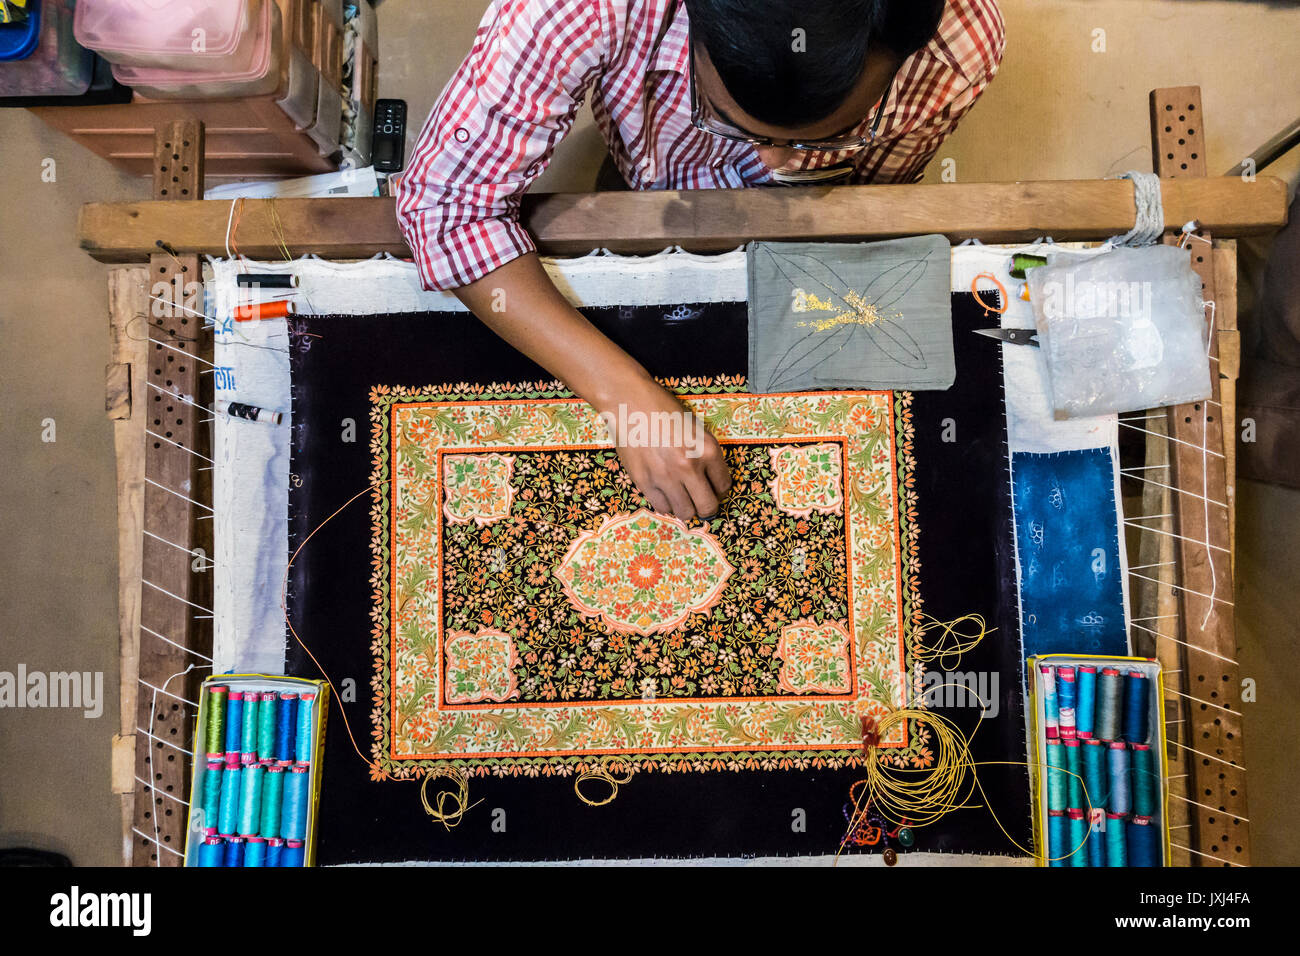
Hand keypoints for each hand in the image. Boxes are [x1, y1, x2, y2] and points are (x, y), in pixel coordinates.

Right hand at [595, 374, 731, 520]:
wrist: (631, 402)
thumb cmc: (664, 411)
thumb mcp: (696, 429)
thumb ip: (705, 455)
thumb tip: (709, 482)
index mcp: (708, 450)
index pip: (724, 485)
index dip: (719, 490)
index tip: (712, 488)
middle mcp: (690, 466)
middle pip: (708, 507)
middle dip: (707, 508)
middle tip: (701, 502)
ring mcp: (666, 476)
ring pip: (685, 513)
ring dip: (686, 508)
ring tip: (681, 497)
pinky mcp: (645, 482)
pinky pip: (662, 507)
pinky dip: (666, 504)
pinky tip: (665, 493)